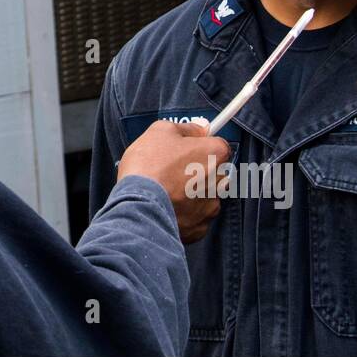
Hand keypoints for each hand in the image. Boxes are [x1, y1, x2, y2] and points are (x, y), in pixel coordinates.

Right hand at [117, 119, 230, 243]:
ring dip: (193, 192)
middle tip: (174, 169)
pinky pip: (197, 217)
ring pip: (206, 195)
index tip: (190, 148)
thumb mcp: (161, 130)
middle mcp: (219, 181)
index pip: (219, 145)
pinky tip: (169, 205)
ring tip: (168, 190)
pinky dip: (186, 212)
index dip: (202, 146)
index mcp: (215, 154)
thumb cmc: (149, 165)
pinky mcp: (199, 228)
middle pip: (216, 172)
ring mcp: (210, 206)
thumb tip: (200, 129)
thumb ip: (187, 128)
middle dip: (199, 170)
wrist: (137, 204)